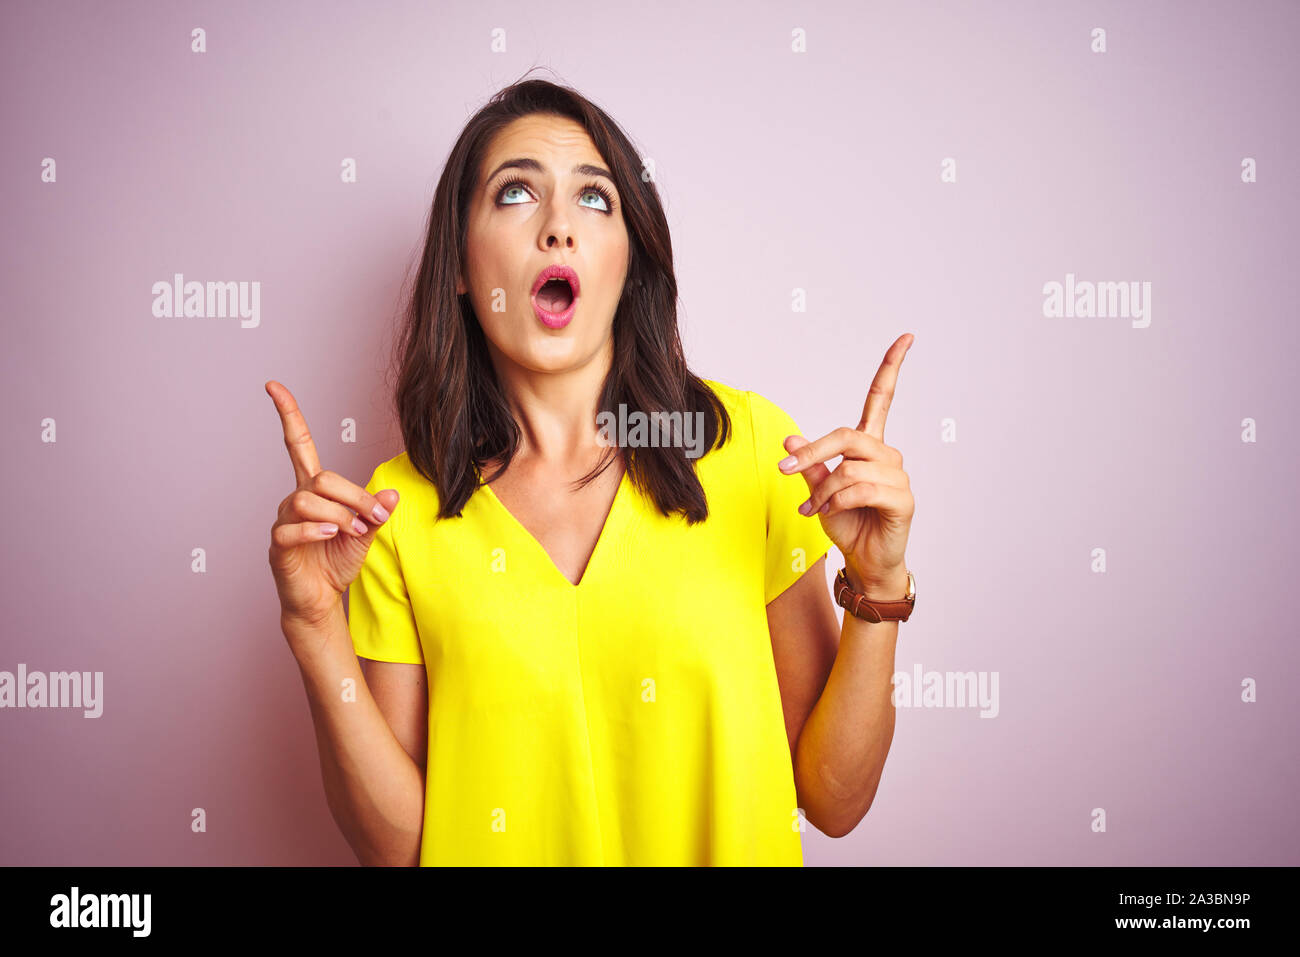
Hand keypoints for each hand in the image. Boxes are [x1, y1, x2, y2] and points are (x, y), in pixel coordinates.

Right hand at [265, 381, 399, 628]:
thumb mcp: (366, 533)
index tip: (273, 386)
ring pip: (308, 500)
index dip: (288, 415)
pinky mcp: (278, 545)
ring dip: (339, 515)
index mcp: (315, 490)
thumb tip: (391, 495)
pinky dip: (315, 530)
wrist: (321, 600)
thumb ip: (375, 512)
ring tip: (352, 533)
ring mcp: (284, 521)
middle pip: (321, 478)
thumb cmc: (337, 562)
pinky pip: (291, 528)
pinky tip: (331, 536)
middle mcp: (295, 499)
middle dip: (355, 497)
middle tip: (372, 520)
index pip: (297, 444)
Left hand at [779, 334, 914, 595]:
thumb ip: (808, 465)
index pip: (881, 399)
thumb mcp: (818, 491)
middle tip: (784, 469)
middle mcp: (886, 456)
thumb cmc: (846, 524)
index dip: (892, 368)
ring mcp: (897, 477)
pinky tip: (824, 514)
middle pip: (847, 435)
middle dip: (813, 452)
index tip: (906, 338)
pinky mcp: (901, 499)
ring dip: (821, 489)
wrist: (864, 562)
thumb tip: (791, 440)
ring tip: (811, 507)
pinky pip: (859, 489)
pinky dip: (834, 501)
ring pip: (849, 467)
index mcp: (869, 447)